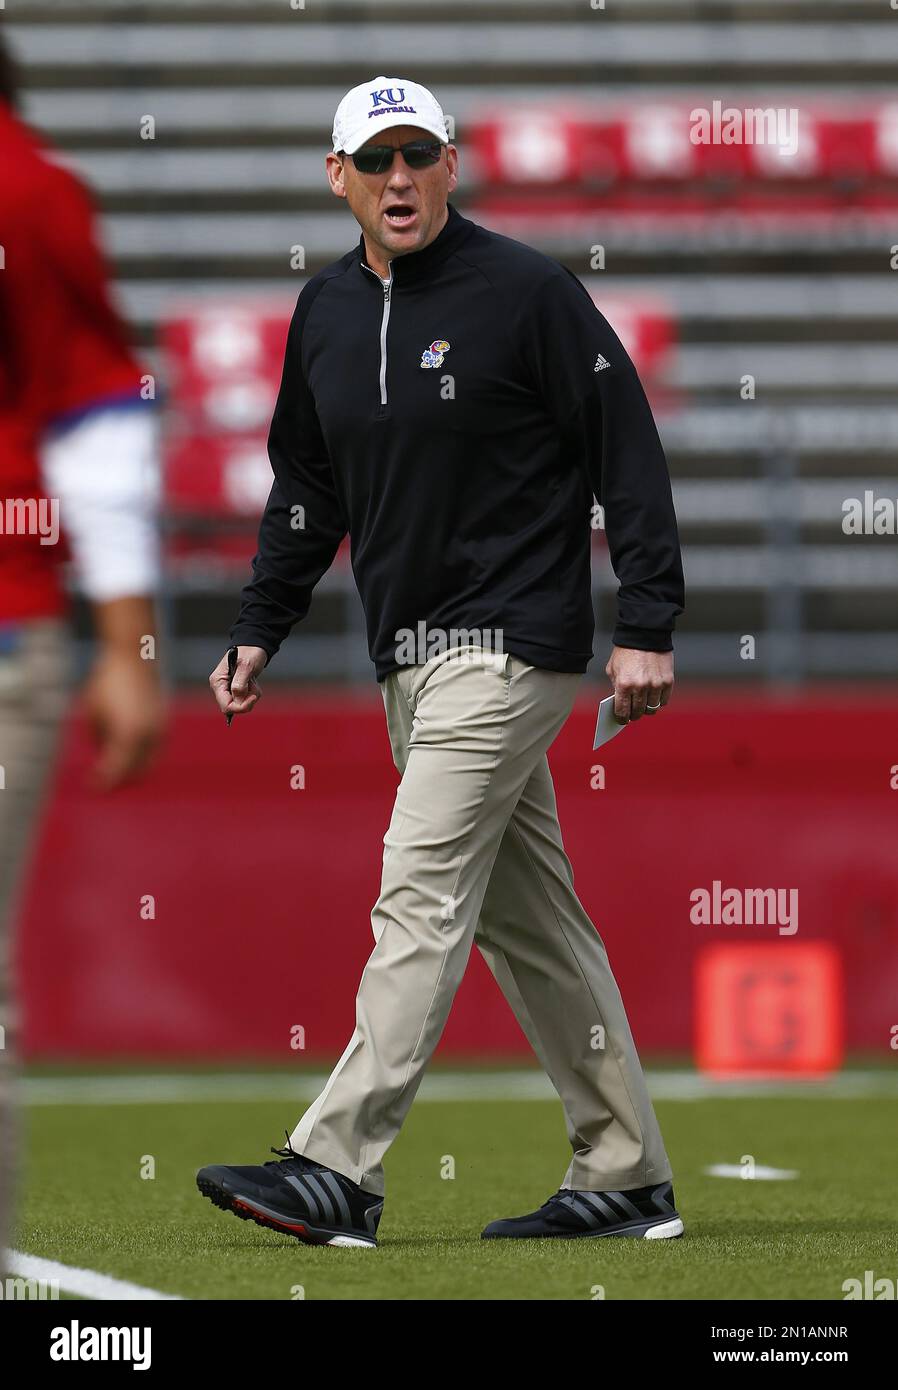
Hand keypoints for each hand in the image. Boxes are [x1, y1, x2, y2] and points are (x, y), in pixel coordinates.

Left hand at [81, 648, 166, 789]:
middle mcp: (148, 736)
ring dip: (132, 766)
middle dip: (120, 779)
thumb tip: (102, 755)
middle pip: (136, 772)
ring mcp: (160, 729)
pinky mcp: (165, 722)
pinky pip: (154, 748)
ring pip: (148, 761)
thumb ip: (98, 738)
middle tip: (103, 780)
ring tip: (113, 760)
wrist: (136, 656)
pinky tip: (127, 746)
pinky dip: (141, 753)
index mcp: (128, 735)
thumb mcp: (94, 712)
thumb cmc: (109, 682)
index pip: (115, 770)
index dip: (102, 782)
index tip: (92, 787)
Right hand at [209, 645, 266, 718]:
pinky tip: (252, 682)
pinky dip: (252, 694)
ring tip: (252, 681)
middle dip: (247, 700)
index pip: (225, 706)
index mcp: (218, 682)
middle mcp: (220, 688)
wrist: (254, 646)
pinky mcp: (236, 690)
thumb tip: (237, 699)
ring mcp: (228, 689)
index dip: (240, 706)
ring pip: (241, 704)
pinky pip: (245, 700)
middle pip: (233, 707)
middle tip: (253, 686)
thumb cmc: (249, 652)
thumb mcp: (246, 666)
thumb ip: (240, 684)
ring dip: (251, 696)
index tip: (253, 698)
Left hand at [604, 645, 673, 722]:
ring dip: (647, 709)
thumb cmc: (626, 651)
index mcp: (624, 684)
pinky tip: (653, 697)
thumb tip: (621, 703)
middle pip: (638, 712)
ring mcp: (655, 685)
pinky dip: (658, 701)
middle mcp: (640, 687)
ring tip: (644, 705)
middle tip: (633, 713)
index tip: (622, 720)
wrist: (645, 634)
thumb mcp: (613, 668)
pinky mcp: (668, 681)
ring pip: (652, 709)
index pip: (622, 711)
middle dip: (634, 715)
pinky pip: (663, 701)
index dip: (621, 719)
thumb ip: (616, 687)